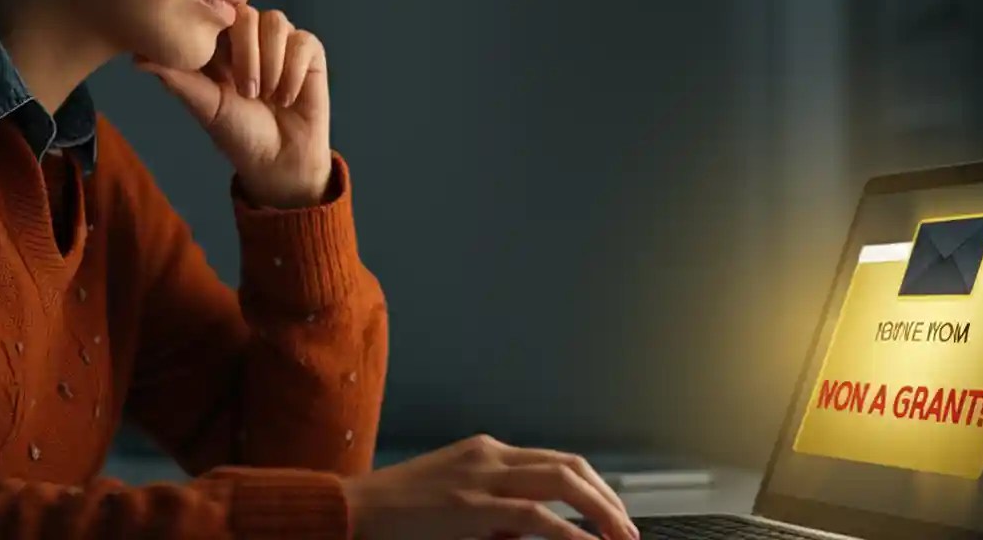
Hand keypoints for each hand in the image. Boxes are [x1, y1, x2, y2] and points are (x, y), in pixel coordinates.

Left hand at [135, 5, 332, 208]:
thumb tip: (135, 59)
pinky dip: (294, 72)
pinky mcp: (309, 53)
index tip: (220, 72)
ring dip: (272, 63)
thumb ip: (176, 78)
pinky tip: (287, 97)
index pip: (216, 14)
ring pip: (276, 22)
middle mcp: (250, 38)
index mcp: (220, 45)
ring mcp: (281, 43)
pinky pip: (303, 41)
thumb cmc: (238, 134)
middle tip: (249, 93)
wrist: (279, 161)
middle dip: (248, 54)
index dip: (217, 33)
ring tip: (268, 96)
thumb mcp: (205, 106)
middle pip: (247, 14)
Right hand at [339, 434, 637, 539]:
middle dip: (607, 498)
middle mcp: (489, 456)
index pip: (556, 460)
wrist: (353, 511)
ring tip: (622, 538)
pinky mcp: (470, 508)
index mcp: (487, 451)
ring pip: (561, 482)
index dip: (593, 486)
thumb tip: (537, 531)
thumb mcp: (455, 500)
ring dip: (600, 512)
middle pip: (569, 466)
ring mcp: (480, 478)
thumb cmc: (398, 513)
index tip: (613, 513)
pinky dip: (569, 532)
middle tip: (628, 530)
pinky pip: (534, 517)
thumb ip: (495, 510)